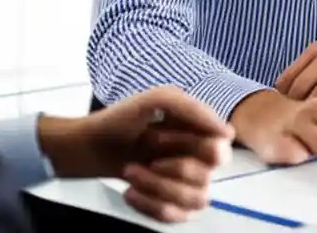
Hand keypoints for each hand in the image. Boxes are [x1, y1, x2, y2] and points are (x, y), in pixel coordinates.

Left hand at [37, 86, 233, 222]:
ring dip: (157, 187)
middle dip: (171, 167)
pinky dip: (150, 205)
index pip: (222, 149)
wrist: (89, 145)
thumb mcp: (155, 100)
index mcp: (201, 134)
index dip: (196, 148)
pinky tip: (130, 192)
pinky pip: (178, 217)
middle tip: (143, 152)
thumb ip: (193, 109)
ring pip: (195, 200)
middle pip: (206, 176)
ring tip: (130, 172)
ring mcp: (187, 185)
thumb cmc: (121, 120)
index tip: (161, 136)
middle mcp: (199, 160)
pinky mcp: (171, 206)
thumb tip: (228, 132)